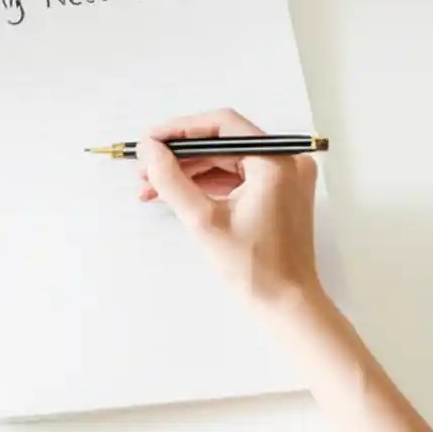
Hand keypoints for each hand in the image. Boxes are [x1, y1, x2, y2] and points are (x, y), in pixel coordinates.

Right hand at [135, 108, 321, 307]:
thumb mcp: (202, 220)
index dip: (181, 130)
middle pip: (223, 142)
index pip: (222, 126)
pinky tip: (176, 193)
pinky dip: (207, 183)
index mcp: (276, 162)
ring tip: (152, 186)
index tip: (150, 141)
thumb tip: (148, 149)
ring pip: (226, 160)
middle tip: (146, 168)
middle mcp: (287, 162)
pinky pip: (236, 176)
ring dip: (189, 170)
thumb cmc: (252, 267)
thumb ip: (171, 179)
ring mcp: (285, 178)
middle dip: (180, 155)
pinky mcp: (279, 193)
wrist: (286, 305)